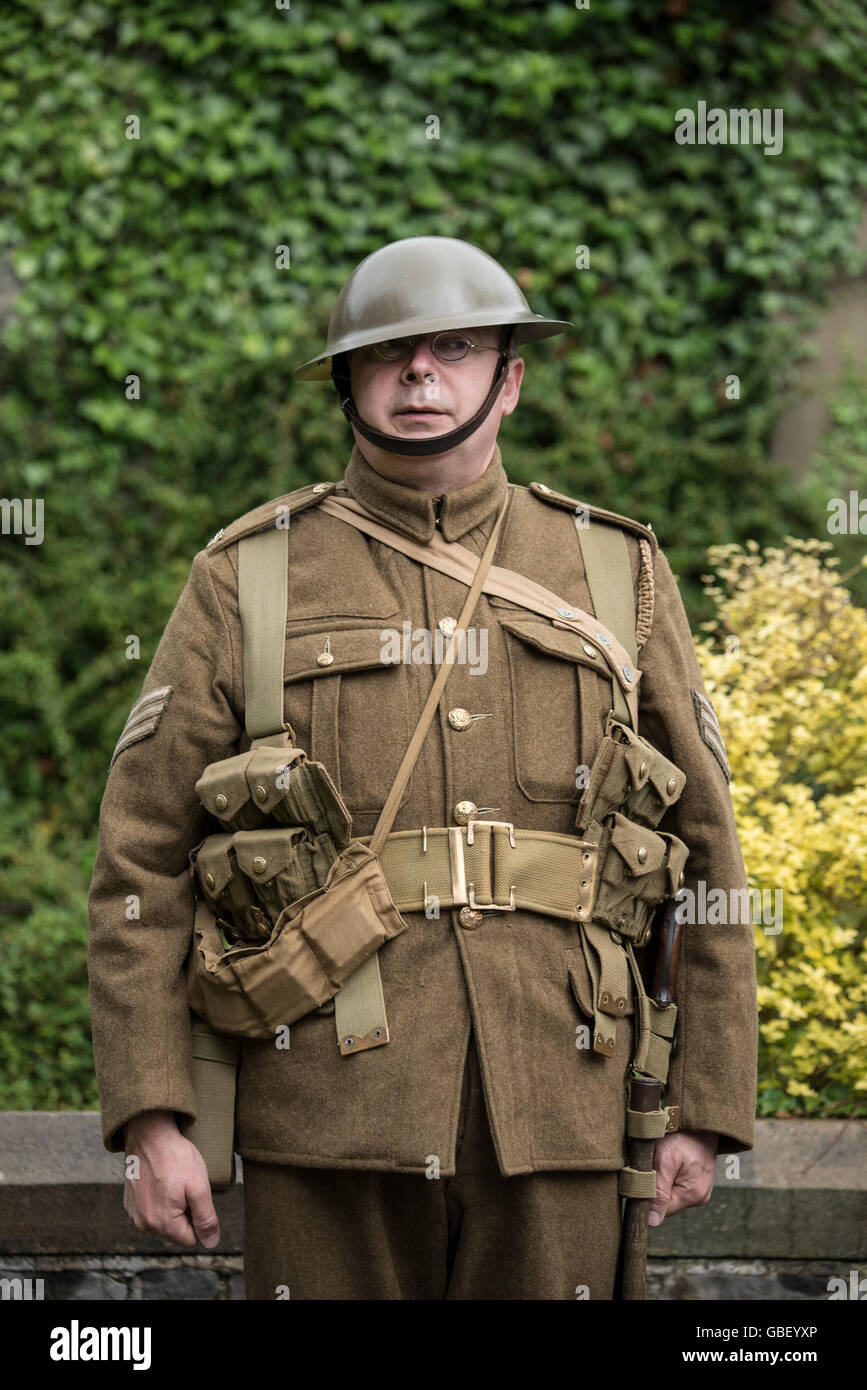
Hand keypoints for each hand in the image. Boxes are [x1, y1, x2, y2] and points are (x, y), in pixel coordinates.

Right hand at [123, 1110, 220, 1249]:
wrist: (149, 1134)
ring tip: (172, 1180)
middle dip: (185, 1212)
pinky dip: (159, 1198)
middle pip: (176, 1231)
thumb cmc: (176, 1158)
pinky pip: (151, 1209)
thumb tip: (211, 1243)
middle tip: (184, 1186)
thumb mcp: (199, 1187)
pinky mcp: (130, 1201)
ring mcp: (134, 1213)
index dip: (198, 1218)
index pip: (191, 1239)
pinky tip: (161, 1179)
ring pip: (164, 1220)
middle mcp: (143, 1224)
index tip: (194, 1195)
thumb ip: (206, 1219)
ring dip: (172, 1205)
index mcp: (162, 1224)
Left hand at [648, 1129, 717, 1226]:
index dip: (647, 1197)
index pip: (661, 1211)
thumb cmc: (681, 1136)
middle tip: (653, 1163)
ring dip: (661, 1180)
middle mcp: (700, 1197)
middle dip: (655, 1187)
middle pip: (666, 1203)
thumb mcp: (664, 1161)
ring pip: (670, 1193)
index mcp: (693, 1195)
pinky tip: (669, 1160)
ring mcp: (701, 1189)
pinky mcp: (698, 1180)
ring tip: (662, 1159)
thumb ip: (657, 1192)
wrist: (700, 1119)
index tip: (641, 1178)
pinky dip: (668, 1175)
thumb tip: (652, 1222)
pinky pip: (677, 1184)